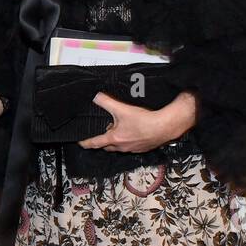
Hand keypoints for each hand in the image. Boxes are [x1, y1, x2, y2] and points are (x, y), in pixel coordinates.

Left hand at [78, 91, 195, 154]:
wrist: (164, 127)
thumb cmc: (144, 121)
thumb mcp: (121, 109)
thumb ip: (106, 102)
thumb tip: (96, 97)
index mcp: (114, 139)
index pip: (95, 143)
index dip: (86, 143)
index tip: (81, 143)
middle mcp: (122, 147)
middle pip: (108, 147)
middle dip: (103, 141)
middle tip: (102, 134)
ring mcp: (133, 149)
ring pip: (120, 147)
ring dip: (117, 141)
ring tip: (120, 130)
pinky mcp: (143, 148)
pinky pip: (131, 147)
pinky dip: (129, 141)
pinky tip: (134, 133)